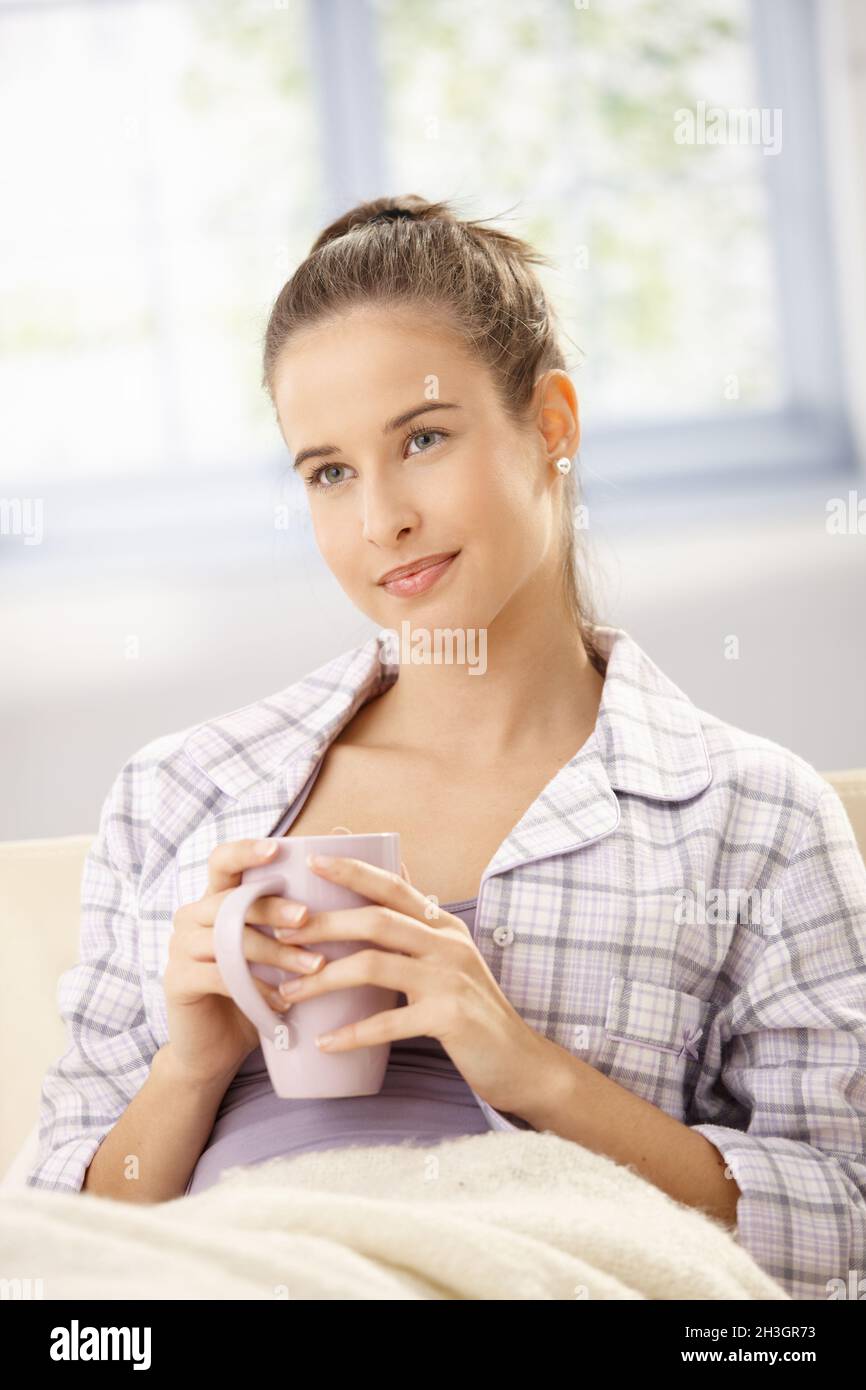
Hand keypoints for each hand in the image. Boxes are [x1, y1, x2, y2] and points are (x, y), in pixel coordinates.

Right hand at [164, 839, 326, 1086]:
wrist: (217, 1050)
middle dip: (273, 907)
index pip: (222, 860)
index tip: (278, 849)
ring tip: (313, 969)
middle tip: (307, 919)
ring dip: (275, 953)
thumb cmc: (260, 990)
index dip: (246, 850)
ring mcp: (178, 947)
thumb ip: (299, 915)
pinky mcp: (176, 980)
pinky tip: (283, 1001)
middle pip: (231, 899)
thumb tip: (356, 859)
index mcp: (215, 898)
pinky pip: (220, 976)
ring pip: (229, 939)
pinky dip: (256, 988)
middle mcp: (191, 915)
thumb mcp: (279, 949)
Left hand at [273, 853, 548, 1118]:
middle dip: (323, 923)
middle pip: (376, 919)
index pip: (393, 885)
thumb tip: (391, 879)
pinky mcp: (449, 1018)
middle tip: (280, 933)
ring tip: (287, 993)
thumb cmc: (473, 1009)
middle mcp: (448, 943)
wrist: (520, 1061)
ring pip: (374, 964)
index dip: (352, 870)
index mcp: (444, 925)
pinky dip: (352, 1032)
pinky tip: (324, 1042)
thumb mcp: (450, 957)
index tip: (312, 859)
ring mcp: (450, 979)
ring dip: (324, 978)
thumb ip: (419, 925)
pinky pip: (389, 1022)